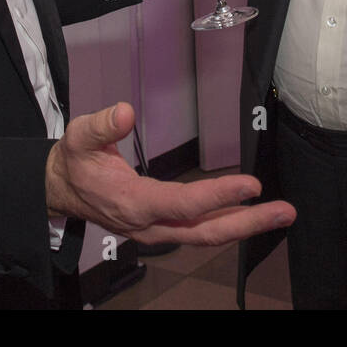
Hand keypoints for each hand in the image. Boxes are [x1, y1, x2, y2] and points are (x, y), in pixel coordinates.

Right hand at [45, 103, 294, 244]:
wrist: (62, 189)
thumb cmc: (75, 162)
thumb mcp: (78, 137)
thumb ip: (101, 125)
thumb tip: (124, 112)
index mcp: (132, 203)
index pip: (184, 205)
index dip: (219, 196)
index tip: (251, 184)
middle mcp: (150, 225)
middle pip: (206, 232)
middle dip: (247, 223)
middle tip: (284, 212)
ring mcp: (158, 230)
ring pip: (207, 235)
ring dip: (244, 225)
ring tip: (278, 213)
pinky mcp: (163, 227)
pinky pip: (201, 230)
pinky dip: (228, 223)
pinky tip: (249, 213)